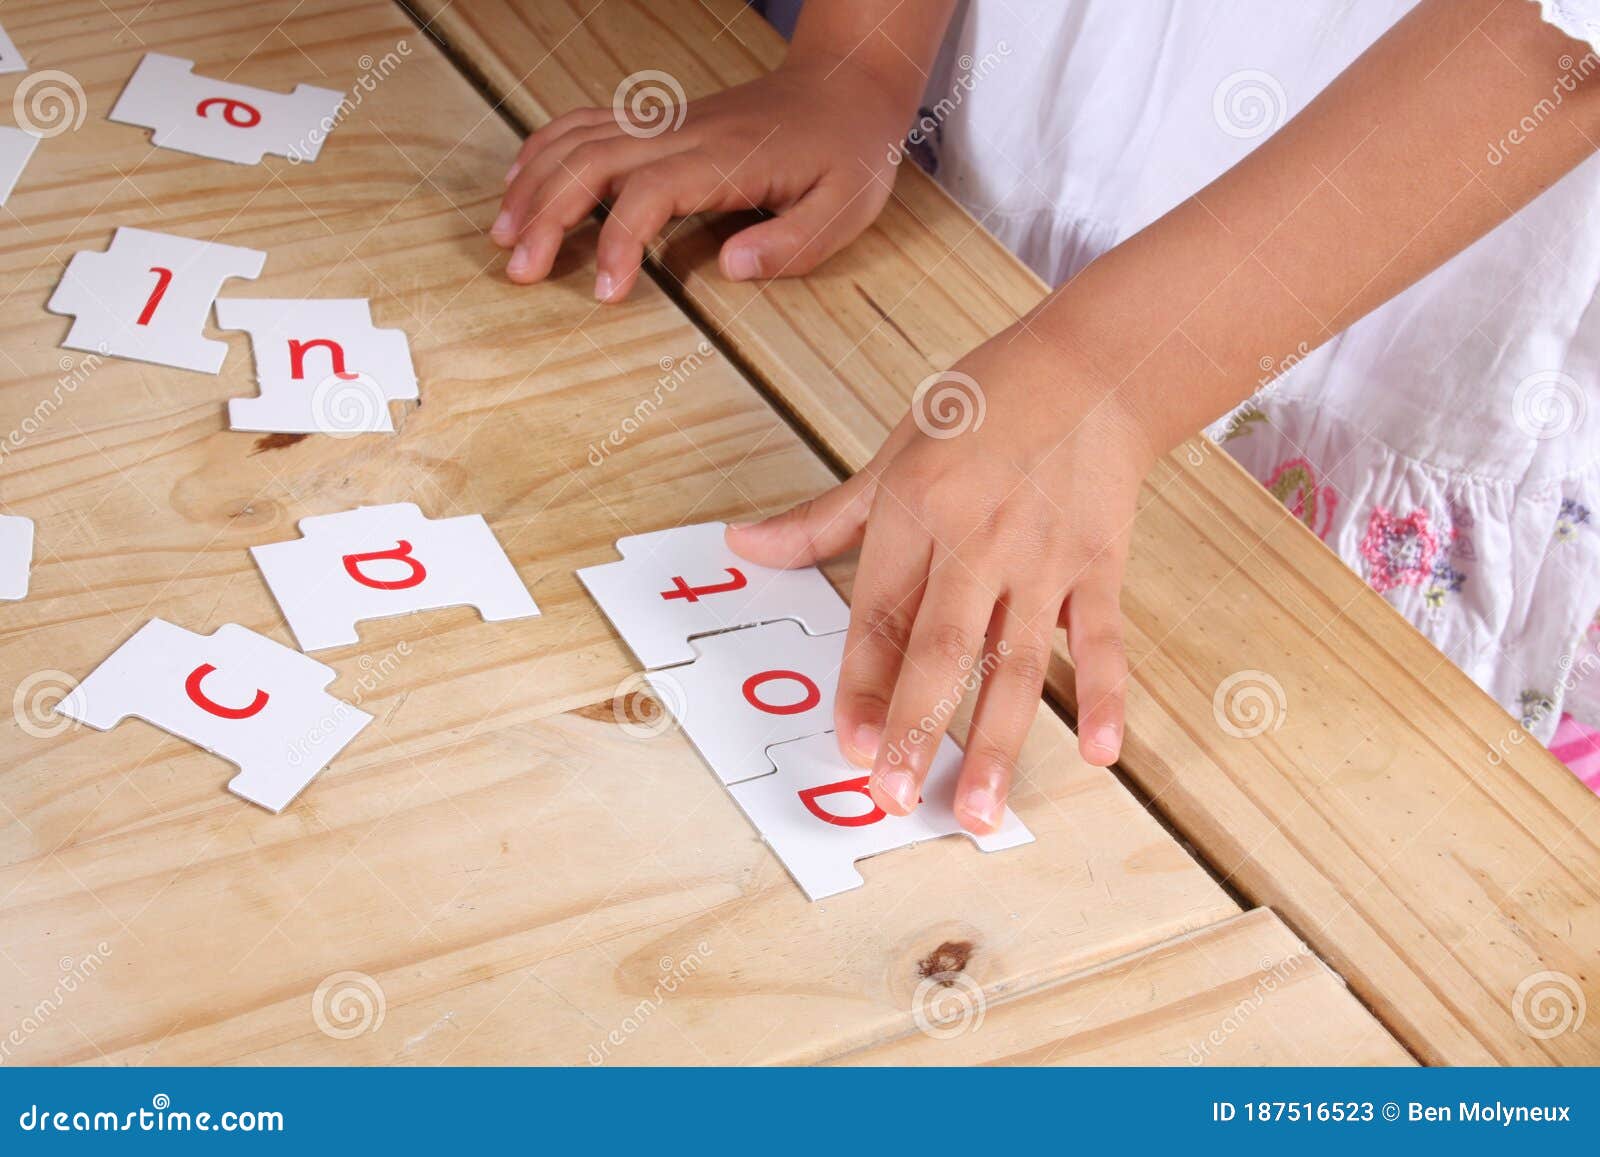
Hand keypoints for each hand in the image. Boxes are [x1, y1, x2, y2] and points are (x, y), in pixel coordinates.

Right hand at [491, 55, 914, 300]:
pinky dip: (545, 147)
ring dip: (534, 182)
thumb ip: (793, 244)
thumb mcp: (846, 208)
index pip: (650, 193)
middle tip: (518, 270)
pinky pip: (588, 122)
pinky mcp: (662, 120)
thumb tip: (733, 268)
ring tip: (503, 234)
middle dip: (547, 214)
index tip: (604, 292)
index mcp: (727, 159)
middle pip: (593, 160)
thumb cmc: (849, 152)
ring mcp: (668, 121)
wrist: (846, 84)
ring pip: (579, 138)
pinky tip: (520, 180)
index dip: (619, 241)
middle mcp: (685, 132)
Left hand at [727, 333, 1156, 833]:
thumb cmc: (985, 405)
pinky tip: (1098, 752)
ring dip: (996, 739)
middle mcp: (976, 543)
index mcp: (915, 513)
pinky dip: (1102, 695)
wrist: (1092, 367)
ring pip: (1016, 662)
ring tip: (978, 807)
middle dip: (916, 727)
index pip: (879, 616)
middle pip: (942, 650)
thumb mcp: (893, 451)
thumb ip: (821, 519)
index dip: (860, 684)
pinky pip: (1101, 640)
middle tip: (895, 796)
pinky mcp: (1098, 567)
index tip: (848, 745)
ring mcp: (1042, 560)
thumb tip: (742, 545)